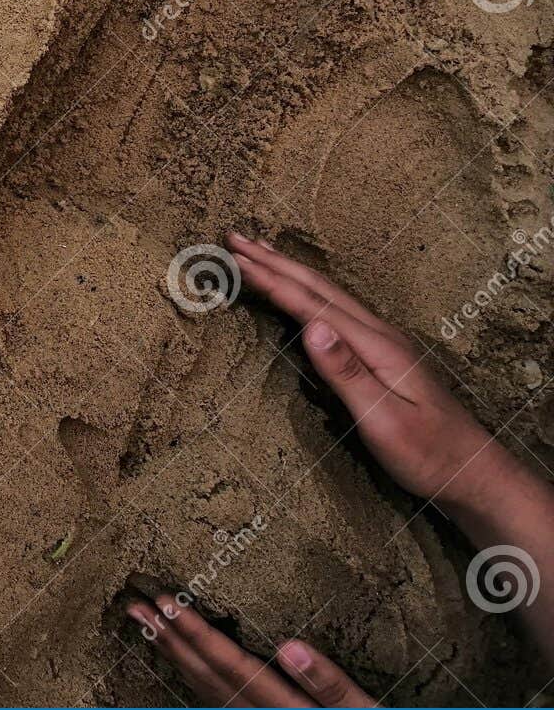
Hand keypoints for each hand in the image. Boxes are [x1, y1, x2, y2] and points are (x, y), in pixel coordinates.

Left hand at [126, 588, 373, 706]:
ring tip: (149, 629)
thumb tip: (291, 646)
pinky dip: (196, 684)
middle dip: (172, 643)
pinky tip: (184, 666)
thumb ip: (334, 688)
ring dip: (176, 661)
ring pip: (208, 697)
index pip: (234, 669)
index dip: (197, 634)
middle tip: (137, 609)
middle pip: (210, 682)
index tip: (166, 603)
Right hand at [226, 233, 501, 509]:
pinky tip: (301, 292)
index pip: (313, 305)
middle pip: (320, 288)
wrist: (472, 471)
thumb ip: (347, 373)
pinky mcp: (382, 354)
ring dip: (292, 271)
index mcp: (376, 346)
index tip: (237, 259)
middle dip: (276, 262)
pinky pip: (336, 309)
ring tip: (261, 252)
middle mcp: (380, 334)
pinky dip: (308, 291)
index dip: (273, 281)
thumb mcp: (384, 421)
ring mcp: (383, 342)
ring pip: (329, 295)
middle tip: (236, 238)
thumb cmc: (427, 454)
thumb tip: (311, 328)